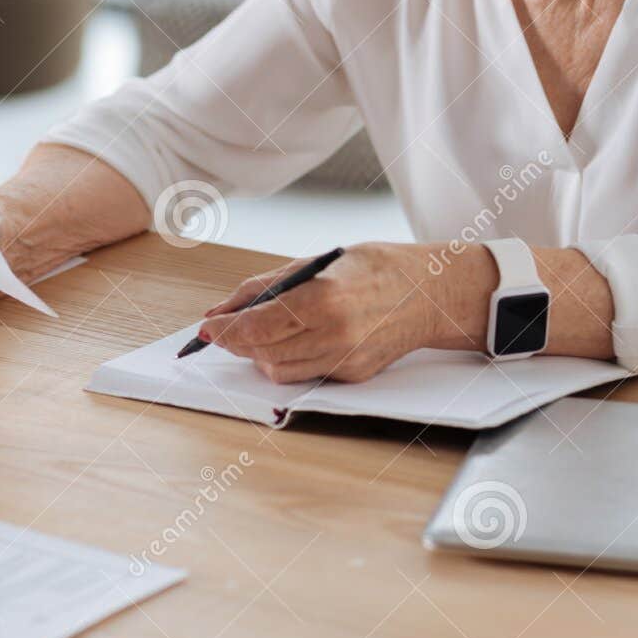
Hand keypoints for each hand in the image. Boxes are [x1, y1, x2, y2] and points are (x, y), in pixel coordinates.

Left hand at [197, 241, 496, 383]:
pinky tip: (291, 341)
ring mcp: (345, 360)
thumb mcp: (319, 262)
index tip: (207, 328)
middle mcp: (333, 335)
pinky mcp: (353, 374)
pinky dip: (287, 361)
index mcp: (323, 299)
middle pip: (262, 352)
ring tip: (258, 334)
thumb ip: (267, 286)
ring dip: (259, 355)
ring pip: (279, 371)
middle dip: (236, 342)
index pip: (256, 327)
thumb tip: (222, 308)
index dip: (224, 331)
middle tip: (224, 329)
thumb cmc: (377, 267)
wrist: (431, 293)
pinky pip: (305, 375)